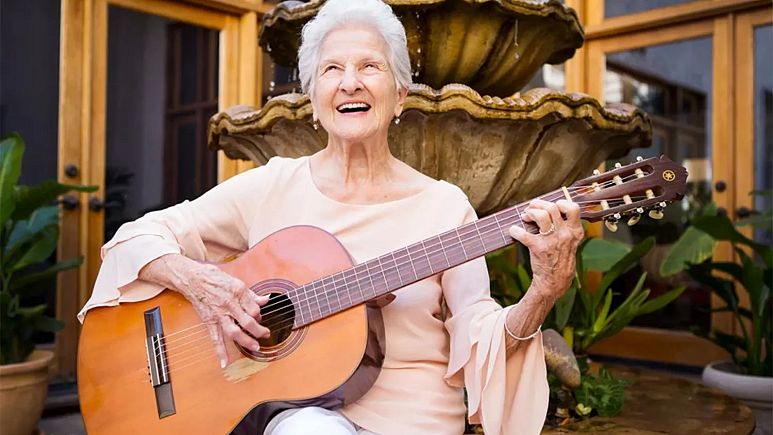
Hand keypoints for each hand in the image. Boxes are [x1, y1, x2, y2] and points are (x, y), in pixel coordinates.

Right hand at [139, 254, 270, 367]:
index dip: (260, 314)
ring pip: (235, 332)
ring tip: (255, 347)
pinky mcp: (209, 321)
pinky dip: (220, 352)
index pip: (254, 308)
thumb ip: (251, 295)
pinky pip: (215, 338)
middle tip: (265, 334)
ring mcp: (219, 314)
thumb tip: (265, 300)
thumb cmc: (214, 278)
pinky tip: (224, 363)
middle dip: (259, 330)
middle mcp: (229, 304)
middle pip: (247, 321)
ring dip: (246, 341)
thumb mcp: (236, 281)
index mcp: (238, 292)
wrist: (193, 279)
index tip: (260, 317)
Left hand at [508, 199, 583, 300]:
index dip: (560, 203)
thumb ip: (565, 227)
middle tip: (531, 209)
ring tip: (525, 216)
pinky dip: (515, 230)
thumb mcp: (570, 242)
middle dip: (538, 204)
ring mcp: (552, 241)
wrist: (555, 282)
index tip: (552, 206)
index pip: (573, 208)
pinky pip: (523, 233)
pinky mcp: (538, 248)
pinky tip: (514, 231)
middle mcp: (565, 234)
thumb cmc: (560, 259)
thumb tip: (549, 209)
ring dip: (530, 213)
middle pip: (552, 207)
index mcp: (575, 232)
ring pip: (541, 215)